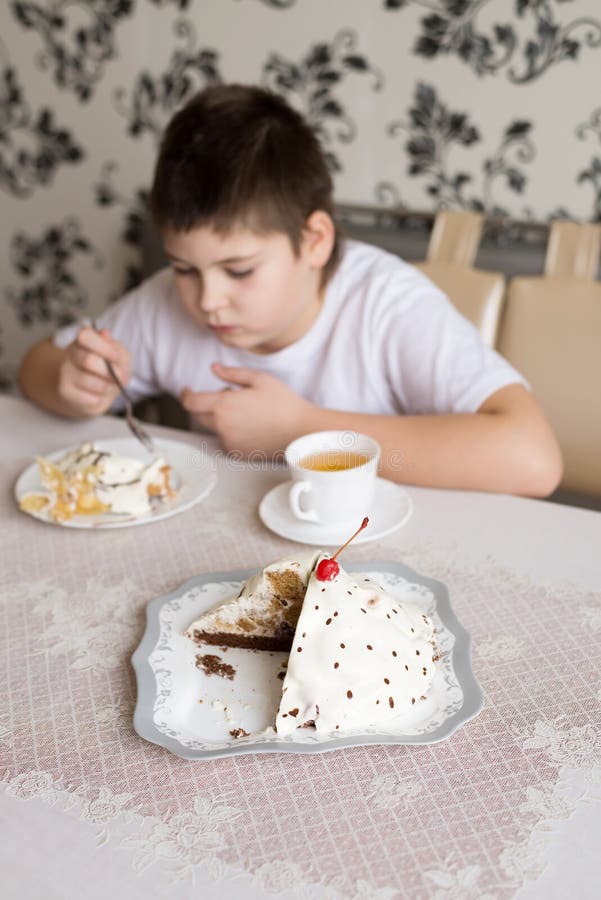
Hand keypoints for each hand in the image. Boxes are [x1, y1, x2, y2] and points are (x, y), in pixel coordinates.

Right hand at [58, 326, 130, 416]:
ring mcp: (65, 374)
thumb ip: (116, 347)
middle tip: (119, 375)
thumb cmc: (109, 369)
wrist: (94, 392)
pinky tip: (99, 394)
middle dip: (110, 371)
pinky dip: (101, 398)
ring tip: (109, 385)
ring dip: (108, 386)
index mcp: (83, 340)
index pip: (85, 336)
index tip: (116, 357)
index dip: (104, 347)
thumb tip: (104, 334)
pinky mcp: (65, 393)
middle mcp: (70, 354)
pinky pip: (91, 398)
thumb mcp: (120, 356)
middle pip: (88, 360)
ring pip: (91, 382)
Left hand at [181, 363, 314, 455]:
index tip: (187, 391)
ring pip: (213, 428)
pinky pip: (225, 440)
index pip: (190, 402)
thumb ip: (232, 373)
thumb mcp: (260, 379)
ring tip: (246, 411)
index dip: (185, 395)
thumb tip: (214, 368)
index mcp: (224, 406)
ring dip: (219, 418)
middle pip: (197, 416)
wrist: (301, 431)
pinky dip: (230, 431)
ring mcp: (229, 442)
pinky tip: (252, 425)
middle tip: (226, 397)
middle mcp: (222, 426)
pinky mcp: (237, 453)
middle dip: (204, 405)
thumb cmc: (284, 403)